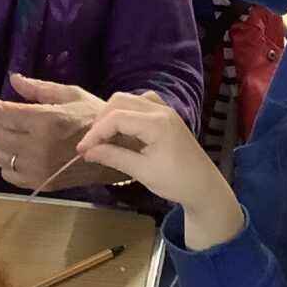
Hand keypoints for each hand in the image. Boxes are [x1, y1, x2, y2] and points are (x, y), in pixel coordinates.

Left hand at [0, 75, 124, 190]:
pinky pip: (7, 173)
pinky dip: (7, 159)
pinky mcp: (38, 184)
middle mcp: (38, 147)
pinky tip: (20, 149)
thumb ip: (38, 89)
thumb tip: (12, 80)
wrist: (117, 150)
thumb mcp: (70, 94)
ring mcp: (37, 169)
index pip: (0, 113)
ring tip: (12, 130)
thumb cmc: (93, 117)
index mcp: (46, 121)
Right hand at [77, 93, 242, 250]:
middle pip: (120, 101)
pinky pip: (141, 103)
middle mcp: (160, 110)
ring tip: (103, 136)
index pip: (115, 118)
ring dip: (113, 114)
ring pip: (130, 99)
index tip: (81, 150)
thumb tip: (87, 152)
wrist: (205, 186)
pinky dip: (127, 112)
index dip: (95, 132)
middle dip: (101, 120)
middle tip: (91, 143)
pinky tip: (123, 129)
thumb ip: (114, 157)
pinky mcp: (167, 116)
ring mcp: (165, 110)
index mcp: (156, 123)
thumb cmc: (176, 182)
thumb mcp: (142, 171)